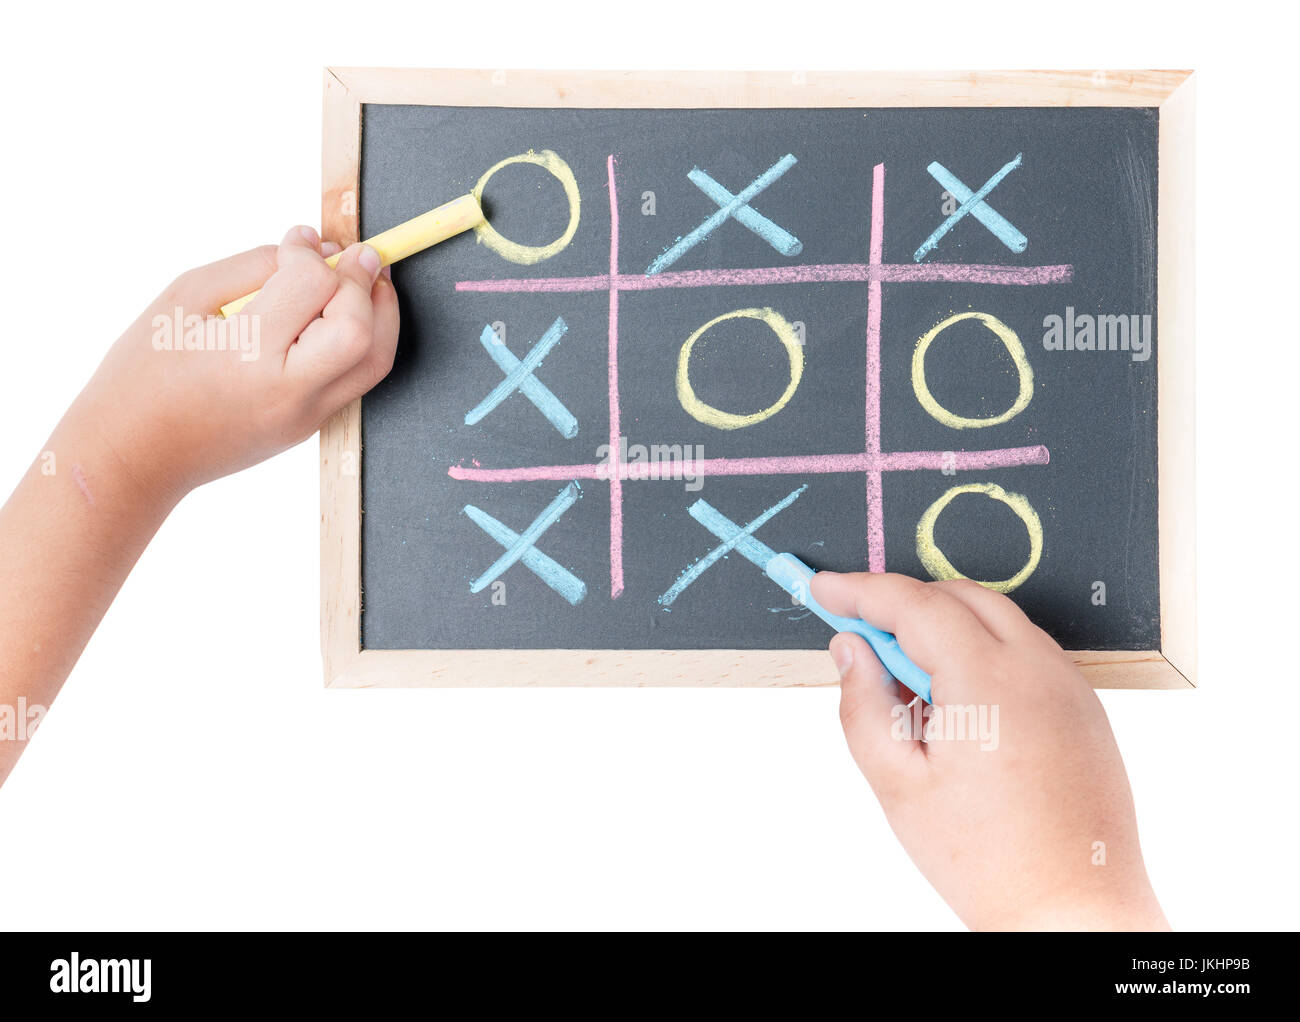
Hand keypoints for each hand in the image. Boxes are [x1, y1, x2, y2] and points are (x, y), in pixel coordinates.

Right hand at [71, 225, 397, 501]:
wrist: (134, 454)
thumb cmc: (145, 371)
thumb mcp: (186, 297)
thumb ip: (255, 265)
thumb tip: (315, 244)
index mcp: (246, 352)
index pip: (313, 286)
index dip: (312, 252)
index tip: (300, 239)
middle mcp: (286, 390)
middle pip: (359, 329)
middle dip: (363, 282)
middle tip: (354, 254)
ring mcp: (305, 416)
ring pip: (375, 361)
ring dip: (381, 313)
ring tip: (368, 279)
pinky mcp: (311, 428)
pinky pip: (357, 379)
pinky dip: (365, 340)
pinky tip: (346, 313)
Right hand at [811, 571, 1167, 930]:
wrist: (1073, 911)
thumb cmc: (987, 859)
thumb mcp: (898, 783)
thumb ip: (864, 705)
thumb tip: (850, 650)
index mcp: (990, 683)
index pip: (914, 604)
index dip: (860, 590)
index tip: (824, 587)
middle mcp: (1039, 670)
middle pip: (958, 597)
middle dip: (902, 604)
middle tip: (858, 636)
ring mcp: (1070, 686)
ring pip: (996, 620)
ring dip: (944, 629)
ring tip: (909, 694)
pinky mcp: (1084, 708)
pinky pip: (1025, 653)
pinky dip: (981, 653)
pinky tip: (956, 710)